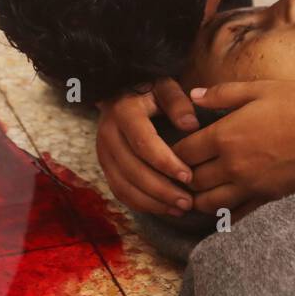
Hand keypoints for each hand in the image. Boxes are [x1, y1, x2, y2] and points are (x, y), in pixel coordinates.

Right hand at [95, 78, 197, 215]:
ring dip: (152, 202)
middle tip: (188, 202)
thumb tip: (191, 125)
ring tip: (180, 209)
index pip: (143, 143)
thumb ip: (177, 101)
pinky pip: (119, 191)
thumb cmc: (148, 89)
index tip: (188, 176)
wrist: (117, 91)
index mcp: (124, 112)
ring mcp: (103, 153)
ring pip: (124, 186)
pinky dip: (141, 204)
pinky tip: (163, 208)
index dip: (166, 163)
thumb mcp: (164, 86)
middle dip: (161, 190)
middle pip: (133, 170)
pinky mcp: (104, 166)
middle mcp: (108, 134)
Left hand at [173, 80, 294, 213]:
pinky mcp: (270, 198)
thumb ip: (222, 94)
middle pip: (192, 181)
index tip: (173, 149)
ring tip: (195, 191)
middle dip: (181, 178)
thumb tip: (193, 95)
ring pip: (209, 203)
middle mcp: (234, 165)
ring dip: (198, 198)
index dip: (172, 153)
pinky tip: (220, 207)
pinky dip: (224, 214)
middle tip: (179, 172)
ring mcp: (252, 185)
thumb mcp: (259, 89)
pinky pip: (238, 215)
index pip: (182, 153)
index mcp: (226, 135)